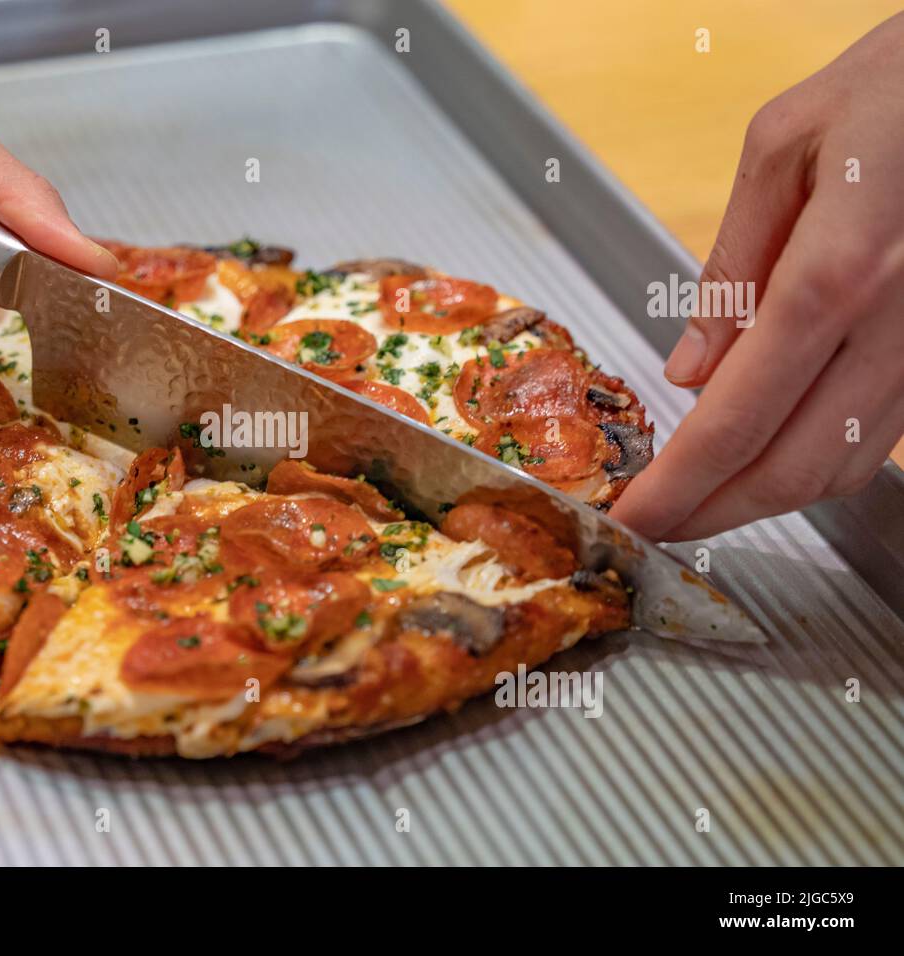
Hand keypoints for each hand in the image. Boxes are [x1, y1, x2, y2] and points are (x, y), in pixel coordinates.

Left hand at [611, 13, 903, 540]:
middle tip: (655, 528)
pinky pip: (880, 436)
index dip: (677, 487)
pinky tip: (766, 459)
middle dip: (713, 514)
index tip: (631, 517)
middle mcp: (899, 321)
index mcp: (840, 269)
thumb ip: (732, 268)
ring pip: (845, 466)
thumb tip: (691, 370)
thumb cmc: (898, 87)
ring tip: (698, 500)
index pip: (737, 418)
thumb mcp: (781, 148)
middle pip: (793, 466)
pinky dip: (815, 465)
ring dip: (763, 500)